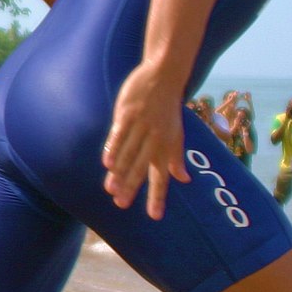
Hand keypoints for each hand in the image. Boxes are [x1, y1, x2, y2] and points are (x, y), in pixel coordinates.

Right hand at [102, 62, 189, 218]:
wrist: (164, 76)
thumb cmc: (169, 108)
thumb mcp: (177, 133)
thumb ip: (177, 157)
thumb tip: (184, 179)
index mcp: (167, 145)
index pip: (162, 175)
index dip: (158, 195)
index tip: (155, 215)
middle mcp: (155, 138)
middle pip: (142, 167)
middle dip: (132, 187)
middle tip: (121, 204)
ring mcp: (141, 125)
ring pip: (128, 153)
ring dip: (120, 172)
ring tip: (111, 190)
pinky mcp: (127, 113)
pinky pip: (119, 134)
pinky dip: (114, 148)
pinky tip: (107, 163)